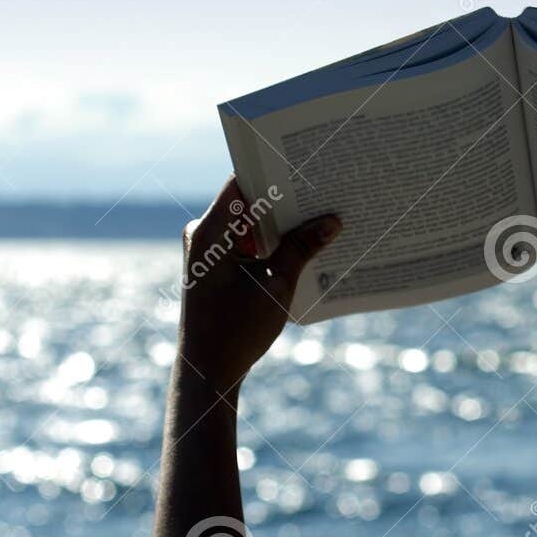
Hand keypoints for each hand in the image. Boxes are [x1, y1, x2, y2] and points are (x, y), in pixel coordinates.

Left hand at [177, 177, 340, 391]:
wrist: (208, 373)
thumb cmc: (236, 330)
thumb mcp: (277, 285)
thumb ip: (302, 248)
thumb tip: (332, 221)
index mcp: (210, 232)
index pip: (242, 182)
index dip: (274, 172)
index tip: (307, 164)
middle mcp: (204, 234)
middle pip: (248, 201)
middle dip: (286, 199)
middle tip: (324, 190)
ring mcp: (208, 250)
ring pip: (251, 222)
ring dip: (281, 223)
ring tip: (320, 217)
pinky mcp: (216, 265)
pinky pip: (247, 241)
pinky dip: (272, 242)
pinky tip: (304, 246)